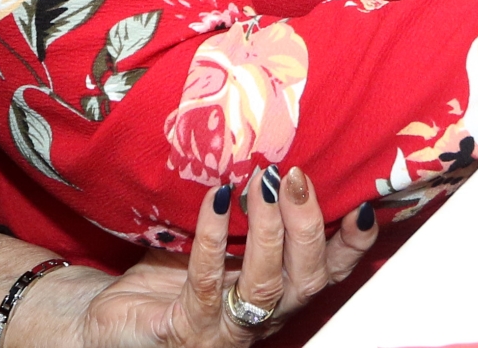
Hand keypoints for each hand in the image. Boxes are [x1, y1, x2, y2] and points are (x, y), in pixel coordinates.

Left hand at [69, 168, 377, 346]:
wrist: (110, 322)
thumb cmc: (166, 277)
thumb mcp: (214, 240)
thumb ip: (242, 211)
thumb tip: (263, 149)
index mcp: (275, 293)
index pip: (326, 272)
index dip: (353, 245)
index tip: (367, 204)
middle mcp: (261, 316)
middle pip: (306, 279)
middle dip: (307, 225)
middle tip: (295, 175)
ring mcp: (226, 328)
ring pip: (265, 285)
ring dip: (268, 230)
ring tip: (260, 181)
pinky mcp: (187, 328)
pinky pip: (207, 282)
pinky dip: (213, 238)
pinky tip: (214, 201)